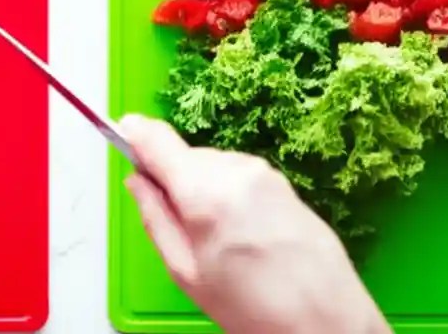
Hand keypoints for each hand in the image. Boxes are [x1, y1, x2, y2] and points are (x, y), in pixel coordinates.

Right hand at [120, 115, 389, 333]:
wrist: (325, 322)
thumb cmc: (256, 309)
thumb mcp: (186, 272)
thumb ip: (155, 217)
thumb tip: (138, 182)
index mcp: (205, 192)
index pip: (157, 139)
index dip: (134, 133)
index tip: (122, 131)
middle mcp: (237, 171)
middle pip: (186, 157)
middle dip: (175, 182)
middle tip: (183, 230)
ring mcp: (266, 174)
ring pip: (214, 167)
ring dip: (205, 190)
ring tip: (222, 243)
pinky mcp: (285, 183)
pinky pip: (241, 178)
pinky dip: (231, 197)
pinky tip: (244, 238)